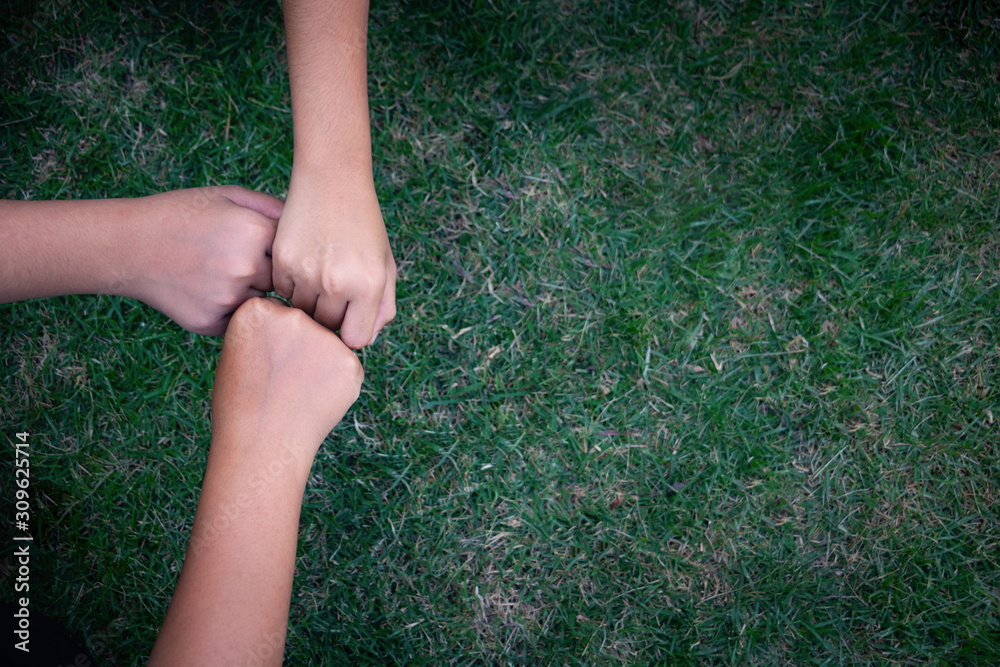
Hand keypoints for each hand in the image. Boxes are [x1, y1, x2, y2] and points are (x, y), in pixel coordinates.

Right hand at [126, 186, 281, 335]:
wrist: (129, 246)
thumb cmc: (183, 215)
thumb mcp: (227, 196)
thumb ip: (271, 207)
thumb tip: (307, 224)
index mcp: (256, 231)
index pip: (292, 250)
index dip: (275, 247)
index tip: (256, 243)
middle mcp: (246, 267)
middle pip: (279, 279)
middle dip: (265, 272)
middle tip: (233, 259)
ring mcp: (229, 298)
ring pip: (260, 300)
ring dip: (248, 292)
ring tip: (217, 273)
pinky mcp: (212, 322)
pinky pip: (239, 320)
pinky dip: (230, 311)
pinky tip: (207, 290)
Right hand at [212, 297, 363, 451]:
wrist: (260, 445)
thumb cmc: (242, 405)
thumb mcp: (237, 353)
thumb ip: (268, 331)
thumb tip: (302, 322)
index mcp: (257, 310)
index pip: (279, 314)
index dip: (274, 343)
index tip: (264, 365)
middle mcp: (293, 316)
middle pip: (307, 324)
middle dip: (301, 349)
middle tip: (282, 382)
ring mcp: (323, 337)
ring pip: (328, 344)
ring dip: (320, 364)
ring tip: (296, 393)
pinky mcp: (349, 361)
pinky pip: (346, 365)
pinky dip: (337, 383)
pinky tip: (314, 401)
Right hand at [271, 173, 396, 347]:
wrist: (333, 180)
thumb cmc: (365, 224)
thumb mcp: (385, 264)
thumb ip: (383, 306)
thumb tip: (365, 339)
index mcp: (368, 286)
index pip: (355, 339)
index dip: (353, 329)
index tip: (351, 315)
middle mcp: (337, 283)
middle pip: (326, 327)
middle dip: (332, 315)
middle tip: (336, 288)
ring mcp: (307, 273)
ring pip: (302, 312)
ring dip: (310, 301)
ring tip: (320, 272)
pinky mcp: (282, 261)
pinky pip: (282, 292)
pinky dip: (291, 284)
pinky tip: (303, 262)